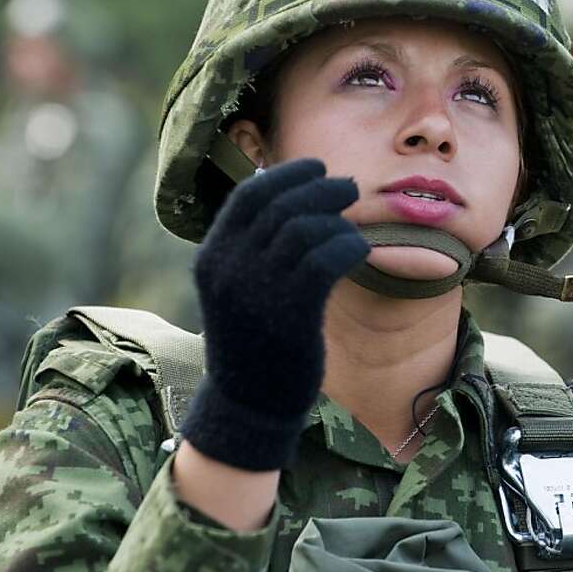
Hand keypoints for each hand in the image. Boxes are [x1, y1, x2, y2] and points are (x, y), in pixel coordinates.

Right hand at [182, 158, 368, 469]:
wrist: (248, 404)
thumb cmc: (252, 338)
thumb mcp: (237, 286)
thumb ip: (253, 245)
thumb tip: (293, 194)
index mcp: (213, 257)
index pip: (248, 196)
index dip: (286, 175)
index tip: (316, 167)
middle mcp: (229, 269)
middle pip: (281, 206)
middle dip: (320, 189)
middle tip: (348, 188)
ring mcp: (258, 291)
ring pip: (304, 229)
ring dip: (337, 220)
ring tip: (351, 228)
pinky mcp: (291, 314)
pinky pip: (326, 260)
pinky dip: (348, 247)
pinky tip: (360, 252)